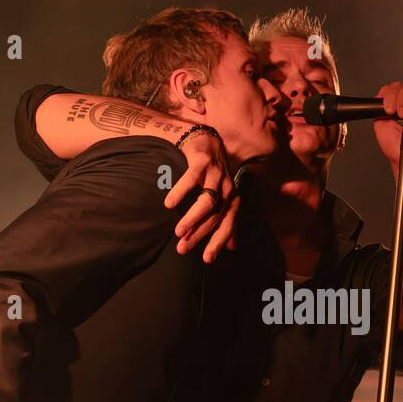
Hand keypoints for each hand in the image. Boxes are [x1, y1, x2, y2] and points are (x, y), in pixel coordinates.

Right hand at [166, 131, 238, 262]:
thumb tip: (232, 248)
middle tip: (182, 248)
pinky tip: (169, 203)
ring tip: (178, 231)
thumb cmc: (213, 175)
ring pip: (207, 202)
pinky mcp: (203, 163)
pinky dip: (181, 192)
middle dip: (198, 235)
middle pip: (214, 218)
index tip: (205, 259)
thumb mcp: (223, 199)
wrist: (208, 142)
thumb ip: (227, 221)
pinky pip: (192, 180)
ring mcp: (216, 176)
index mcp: (233, 201)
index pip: (227, 226)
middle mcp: (228, 190)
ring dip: (192, 218)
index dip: (217, 243)